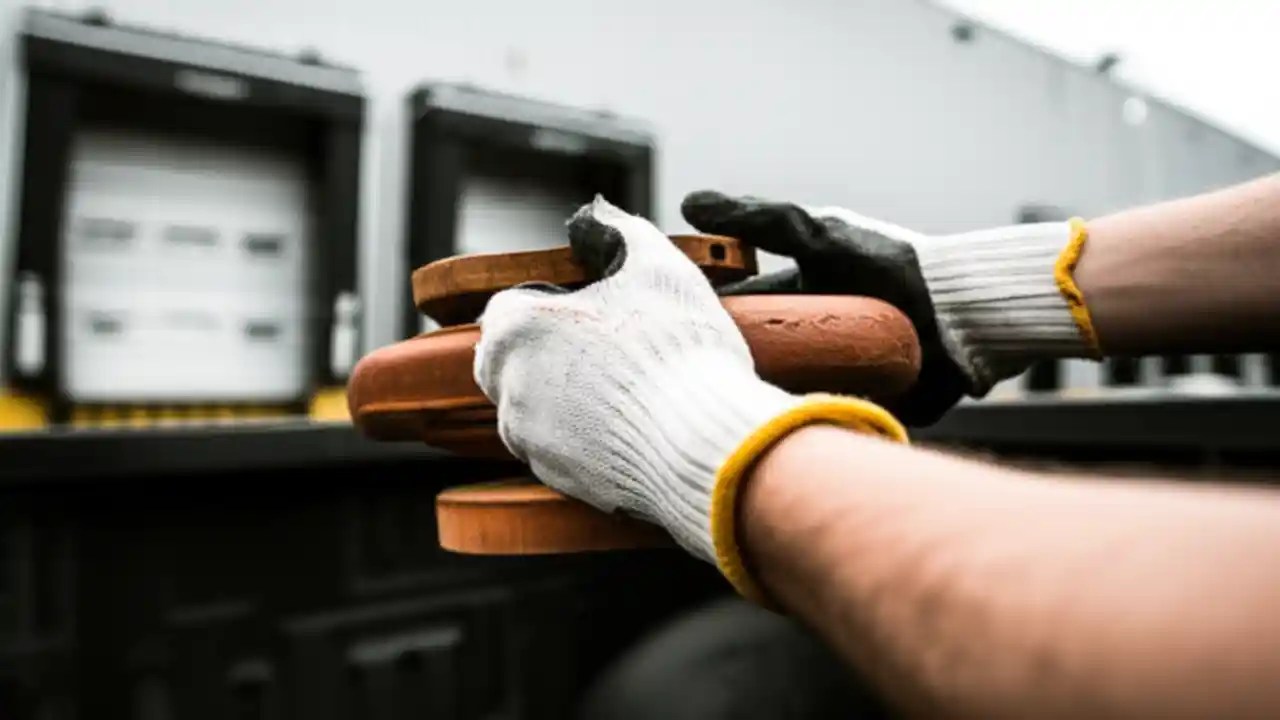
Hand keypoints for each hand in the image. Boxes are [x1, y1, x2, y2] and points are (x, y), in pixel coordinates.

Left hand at [475, 196, 904, 601]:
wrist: (704, 444)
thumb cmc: (680, 350)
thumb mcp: (658, 266)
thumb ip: (620, 231)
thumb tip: (597, 216)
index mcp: (516, 328)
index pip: (509, 305)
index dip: (553, 303)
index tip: (594, 310)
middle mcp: (508, 386)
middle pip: (515, 358)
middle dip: (553, 350)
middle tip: (612, 347)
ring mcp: (530, 439)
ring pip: (537, 406)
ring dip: (570, 394)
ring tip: (631, 387)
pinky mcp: (557, 478)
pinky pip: (563, 446)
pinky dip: (589, 434)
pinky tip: (636, 423)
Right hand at [682, 191, 1093, 423]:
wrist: (963, 310)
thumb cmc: (891, 263)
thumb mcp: (819, 234)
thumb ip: (760, 219)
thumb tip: (690, 202)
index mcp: (794, 304)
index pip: (738, 318)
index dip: (707, 326)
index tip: (675, 340)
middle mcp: (810, 342)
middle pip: (753, 367)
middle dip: (729, 376)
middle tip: (699, 392)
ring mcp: (835, 380)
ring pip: (781, 403)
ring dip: (760, 411)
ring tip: (731, 425)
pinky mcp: (860, 414)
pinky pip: (821, 431)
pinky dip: (802, 436)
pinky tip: (775, 448)